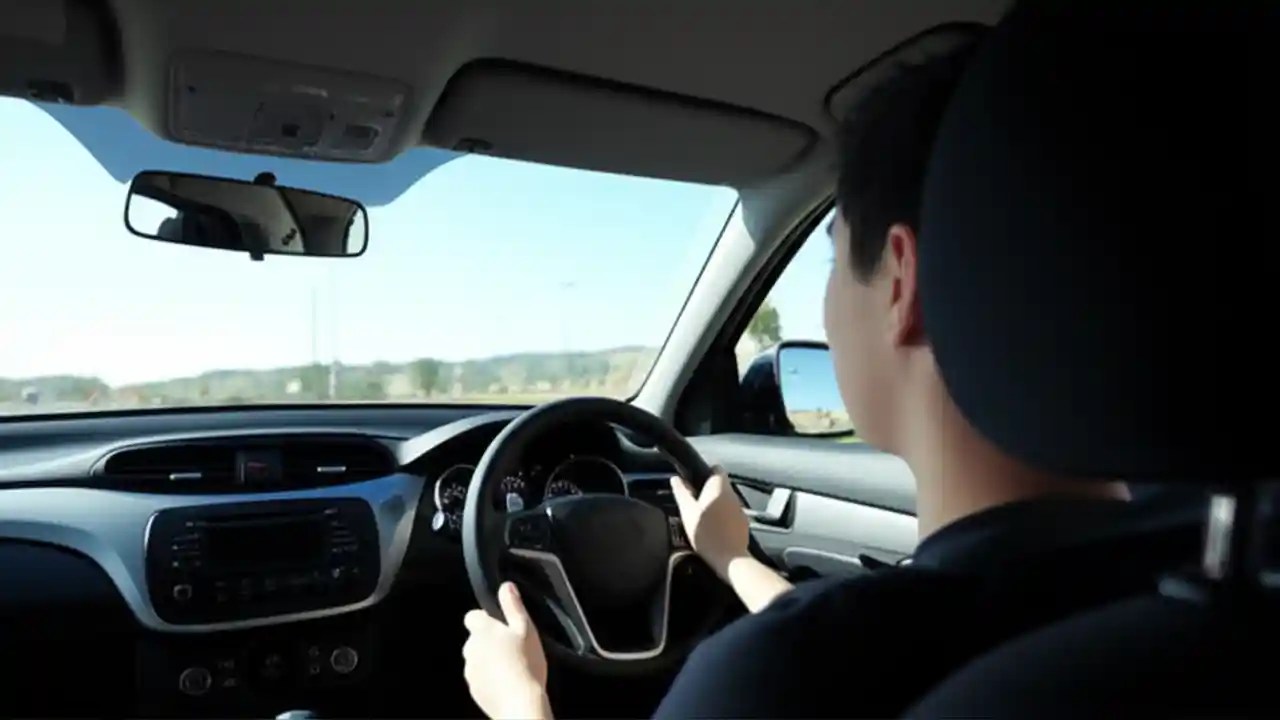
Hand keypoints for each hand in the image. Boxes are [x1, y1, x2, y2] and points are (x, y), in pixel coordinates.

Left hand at [463, 582, 550, 718]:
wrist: (519, 703)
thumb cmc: (526, 664)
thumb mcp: (526, 629)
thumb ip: (513, 606)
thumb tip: (506, 586)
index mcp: (482, 630)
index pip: (472, 616)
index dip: (486, 619)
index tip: (503, 627)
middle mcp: (470, 648)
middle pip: (476, 638)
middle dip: (490, 641)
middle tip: (513, 647)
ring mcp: (470, 670)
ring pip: (478, 658)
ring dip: (490, 660)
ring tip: (513, 667)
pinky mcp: (473, 689)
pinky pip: (481, 677)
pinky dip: (490, 678)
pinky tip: (508, 681)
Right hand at [670, 468, 749, 576]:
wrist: (729, 558)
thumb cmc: (706, 533)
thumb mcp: (687, 512)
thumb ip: (681, 493)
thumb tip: (675, 479)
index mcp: (719, 486)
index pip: (716, 469)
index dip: (705, 473)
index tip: (694, 483)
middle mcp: (733, 494)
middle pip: (721, 485)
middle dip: (709, 491)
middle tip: (694, 503)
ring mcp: (740, 509)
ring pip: (726, 500)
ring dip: (717, 505)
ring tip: (703, 518)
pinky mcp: (744, 523)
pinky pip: (732, 514)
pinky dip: (724, 518)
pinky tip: (715, 529)